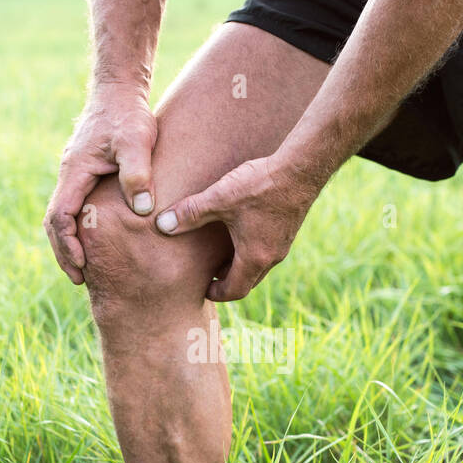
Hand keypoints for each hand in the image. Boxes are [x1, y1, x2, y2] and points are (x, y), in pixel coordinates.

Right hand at [43, 85, 157, 283]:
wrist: (119, 90)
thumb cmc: (128, 115)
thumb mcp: (137, 142)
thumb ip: (138, 174)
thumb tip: (142, 210)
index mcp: (75, 171)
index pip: (60, 216)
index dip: (68, 244)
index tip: (82, 265)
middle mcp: (70, 175)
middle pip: (54, 222)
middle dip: (64, 251)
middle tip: (80, 279)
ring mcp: (75, 174)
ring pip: (63, 215)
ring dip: (70, 242)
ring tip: (85, 268)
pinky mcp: (85, 173)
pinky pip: (75, 207)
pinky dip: (78, 228)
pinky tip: (95, 241)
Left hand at [154, 154, 320, 301]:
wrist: (301, 169)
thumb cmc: (261, 185)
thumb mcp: (219, 198)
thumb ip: (190, 213)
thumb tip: (161, 224)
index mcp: (254, 258)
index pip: (234, 291)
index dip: (216, 293)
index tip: (202, 288)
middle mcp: (271, 257)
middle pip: (247, 282)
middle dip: (226, 281)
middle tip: (207, 273)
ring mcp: (282, 245)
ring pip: (258, 266)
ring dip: (239, 265)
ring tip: (220, 253)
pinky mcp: (288, 231)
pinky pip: (267, 251)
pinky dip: (251, 251)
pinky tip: (239, 230)